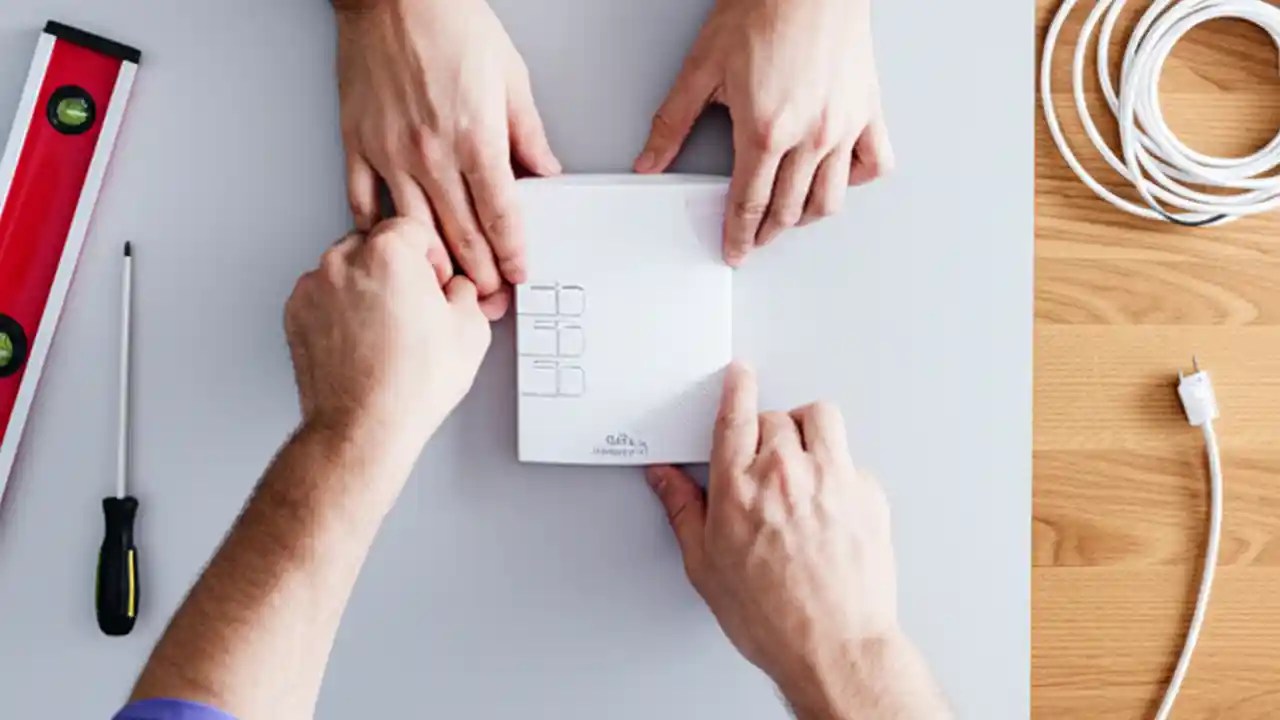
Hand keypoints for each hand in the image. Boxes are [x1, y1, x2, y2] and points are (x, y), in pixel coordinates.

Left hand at [284, 218, 491, 462]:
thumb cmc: (409, 384)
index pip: (414, 227)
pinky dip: (341, 309)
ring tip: (388, 327)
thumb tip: (460, 291)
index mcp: (389, 252)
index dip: (432, 254)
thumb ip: (467, 293)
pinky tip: (364, 338)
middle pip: (377, 243)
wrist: (363, 426)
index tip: (435, 276)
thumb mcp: (470, 331)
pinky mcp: (296, 312)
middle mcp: (344, 261)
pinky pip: (323, 295)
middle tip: (415, 304)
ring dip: (367, 286)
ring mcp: (314, 286)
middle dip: (397, 267)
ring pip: (347, 268)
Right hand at [335, 0, 560, 316]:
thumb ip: (528, 135)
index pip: (501, 216)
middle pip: (462, 234)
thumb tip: (544, 173)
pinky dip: (376, 231)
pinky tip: (391, 248)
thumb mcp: (511, 77)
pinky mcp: (357, 143)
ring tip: (447, 288)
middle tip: (490, 299)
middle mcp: (431, 154)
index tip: (518, 275)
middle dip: (481, 275)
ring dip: (435, 266)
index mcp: (475, 139)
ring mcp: (390, 152)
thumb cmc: (450, 22)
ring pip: (415, 230)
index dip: (512, 254)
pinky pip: (363, 201)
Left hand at [636, 0, 892, 265]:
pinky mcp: (868, 111)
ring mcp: (843, 127)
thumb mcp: (702, 67)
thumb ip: (672, 122)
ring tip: (790, 217)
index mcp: (766, 130)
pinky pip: (874, 164)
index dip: (738, 234)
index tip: (735, 249)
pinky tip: (839, 178)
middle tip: (756, 238)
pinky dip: (857, 180)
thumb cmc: (764, 10)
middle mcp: (810, 135)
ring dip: (807, 217)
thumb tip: (650, 160)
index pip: (749, 204)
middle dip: (767, 232)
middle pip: (788, 208)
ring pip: (831, 198)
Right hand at [646, 364, 901, 716]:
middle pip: (776, 417)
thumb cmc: (772, 616)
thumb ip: (683, 510)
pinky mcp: (868, 493)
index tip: (739, 374)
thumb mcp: (705, 565)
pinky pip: (852, 458)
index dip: (737, 386)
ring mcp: (832, 479)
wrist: (833, 646)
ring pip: (821, 418)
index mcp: (739, 487)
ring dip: (808, 428)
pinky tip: (829, 499)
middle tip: (765, 458)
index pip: (736, 415)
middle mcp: (785, 474)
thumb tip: (666, 480)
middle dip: (768, 430)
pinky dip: (839, 469)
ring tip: (803, 454)